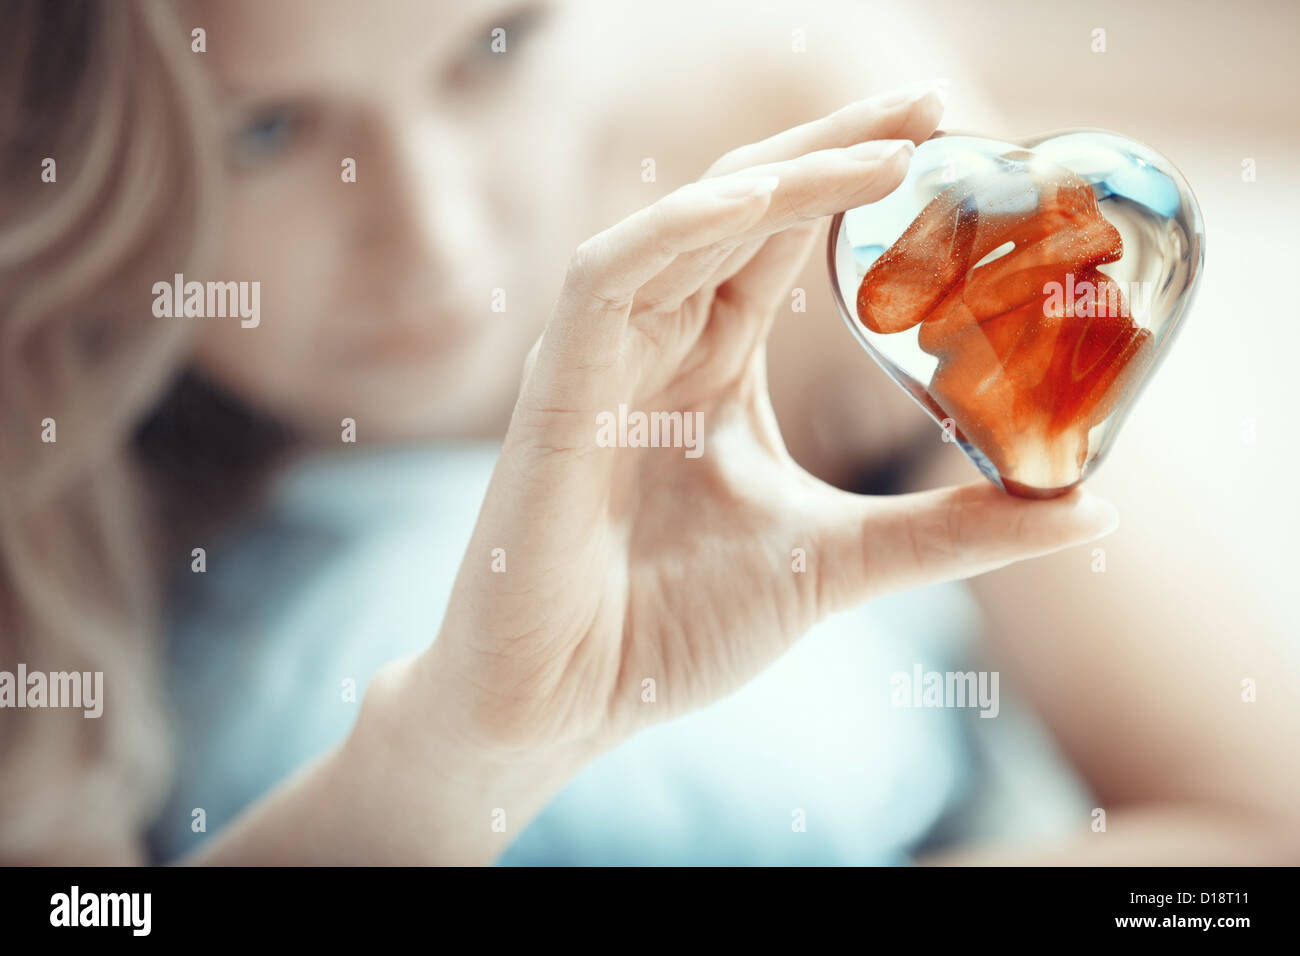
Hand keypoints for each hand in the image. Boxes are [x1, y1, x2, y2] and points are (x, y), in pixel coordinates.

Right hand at [411, 83, 1117, 762]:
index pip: (778, 245)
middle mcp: (657, 349)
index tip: (945, 137)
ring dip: (778, 176)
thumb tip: (1092, 511)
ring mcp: (602, 363)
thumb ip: (950, 531)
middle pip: (737, 211)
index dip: (849, 182)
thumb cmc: (674, 632)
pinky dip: (678, 231)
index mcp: (710, 373)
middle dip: (829, 147)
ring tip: (886, 146)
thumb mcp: (840, 566)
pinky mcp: (556, 394)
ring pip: (681, 224)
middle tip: (930, 103)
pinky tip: (757, 204)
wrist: (568, 708)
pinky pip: (608, 279)